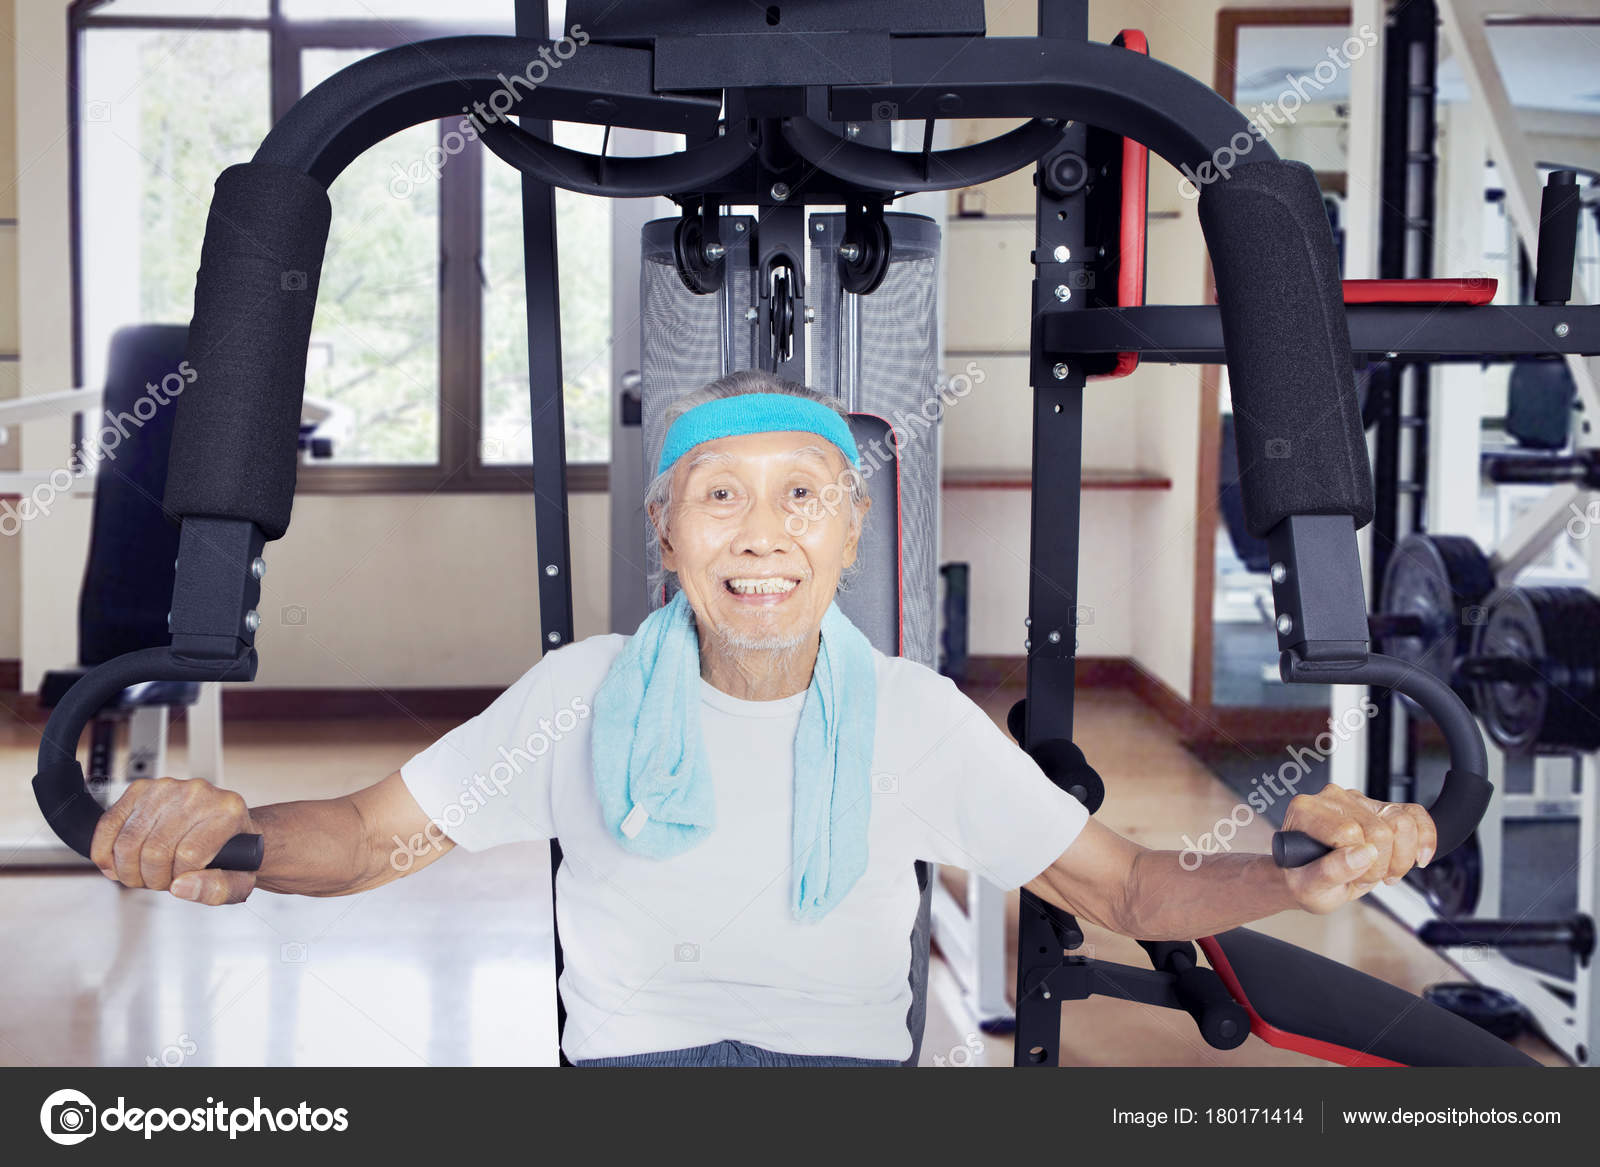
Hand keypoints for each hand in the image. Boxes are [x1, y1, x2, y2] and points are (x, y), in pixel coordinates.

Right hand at [90, 777, 256, 904]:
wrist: (226, 830)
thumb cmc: (233, 856)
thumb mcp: (239, 882)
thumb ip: (217, 889)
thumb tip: (180, 887)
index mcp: (227, 812)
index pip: (187, 856)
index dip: (179, 878)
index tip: (184, 880)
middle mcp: (198, 793)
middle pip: (154, 851)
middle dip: (152, 879)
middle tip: (163, 879)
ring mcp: (167, 787)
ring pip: (127, 843)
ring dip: (130, 870)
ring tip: (148, 871)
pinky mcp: (140, 789)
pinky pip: (107, 826)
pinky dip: (106, 853)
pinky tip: (119, 863)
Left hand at [1281, 783, 1436, 913]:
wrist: (1311, 878)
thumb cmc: (1304, 880)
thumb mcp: (1308, 888)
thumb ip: (1329, 871)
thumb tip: (1362, 854)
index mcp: (1306, 811)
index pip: (1349, 832)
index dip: (1356, 864)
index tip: (1349, 878)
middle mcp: (1332, 799)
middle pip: (1381, 830)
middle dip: (1379, 865)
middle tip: (1364, 877)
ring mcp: (1359, 801)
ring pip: (1404, 822)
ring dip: (1400, 858)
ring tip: (1381, 871)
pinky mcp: (1382, 807)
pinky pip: (1417, 815)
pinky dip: (1425, 840)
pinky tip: (1417, 859)